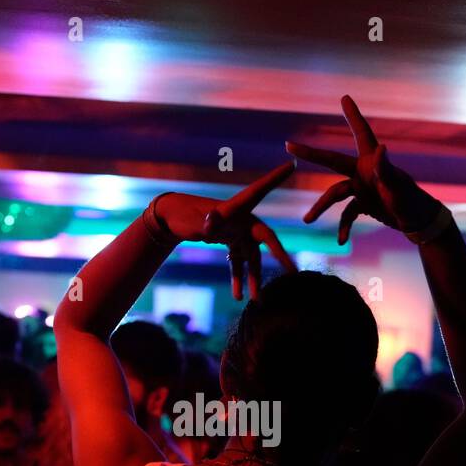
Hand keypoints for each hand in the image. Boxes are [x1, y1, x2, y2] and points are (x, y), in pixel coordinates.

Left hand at [150, 163, 298, 299]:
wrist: (172, 220)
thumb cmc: (184, 215)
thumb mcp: (195, 219)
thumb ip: (206, 222)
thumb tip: (211, 224)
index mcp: (237, 207)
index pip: (260, 190)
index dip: (275, 178)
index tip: (291, 163)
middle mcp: (243, 220)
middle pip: (266, 239)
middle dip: (279, 257)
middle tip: (293, 273)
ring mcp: (238, 233)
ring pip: (252, 258)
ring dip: (254, 279)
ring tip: (257, 302)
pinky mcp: (230, 243)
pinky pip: (238, 263)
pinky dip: (238, 278)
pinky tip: (238, 296)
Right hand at [287, 95, 442, 242]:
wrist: (417, 223)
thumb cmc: (410, 202)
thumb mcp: (396, 187)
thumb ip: (385, 169)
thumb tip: (380, 148)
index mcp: (371, 162)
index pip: (361, 134)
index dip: (353, 116)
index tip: (345, 98)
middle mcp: (363, 172)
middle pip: (332, 161)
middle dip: (311, 154)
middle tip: (289, 145)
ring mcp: (361, 188)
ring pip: (333, 194)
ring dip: (320, 208)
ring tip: (307, 221)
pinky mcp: (363, 204)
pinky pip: (346, 215)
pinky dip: (343, 227)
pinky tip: (341, 241)